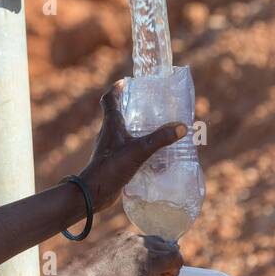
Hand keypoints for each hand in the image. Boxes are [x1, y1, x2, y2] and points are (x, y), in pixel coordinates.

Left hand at [77, 80, 185, 211]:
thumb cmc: (111, 168)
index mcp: (111, 124)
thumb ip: (159, 139)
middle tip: (148, 103)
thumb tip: (181, 127)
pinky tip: (151, 152)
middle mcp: (108, 133)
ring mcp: (110, 148)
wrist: (93, 193)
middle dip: (131, 106)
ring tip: (154, 125)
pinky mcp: (114, 161)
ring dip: (135, 126)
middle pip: (117, 113)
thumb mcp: (139, 151)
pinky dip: (138, 145)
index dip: (116, 89)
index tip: (126, 82)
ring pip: (122, 131)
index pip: (109, 100)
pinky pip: (126, 147)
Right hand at [78, 231, 182, 275]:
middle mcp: (137, 239)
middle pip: (163, 243)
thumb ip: (116, 259)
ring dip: (171, 265)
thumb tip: (120, 270)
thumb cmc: (89, 275)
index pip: (149, 241)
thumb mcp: (103, 260)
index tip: (153, 268)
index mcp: (124, 237)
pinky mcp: (152, 260)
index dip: (155, 254)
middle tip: (162, 275)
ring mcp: (145, 248)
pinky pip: (175, 259)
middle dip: (165, 258)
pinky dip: (174, 270)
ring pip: (172, 250)